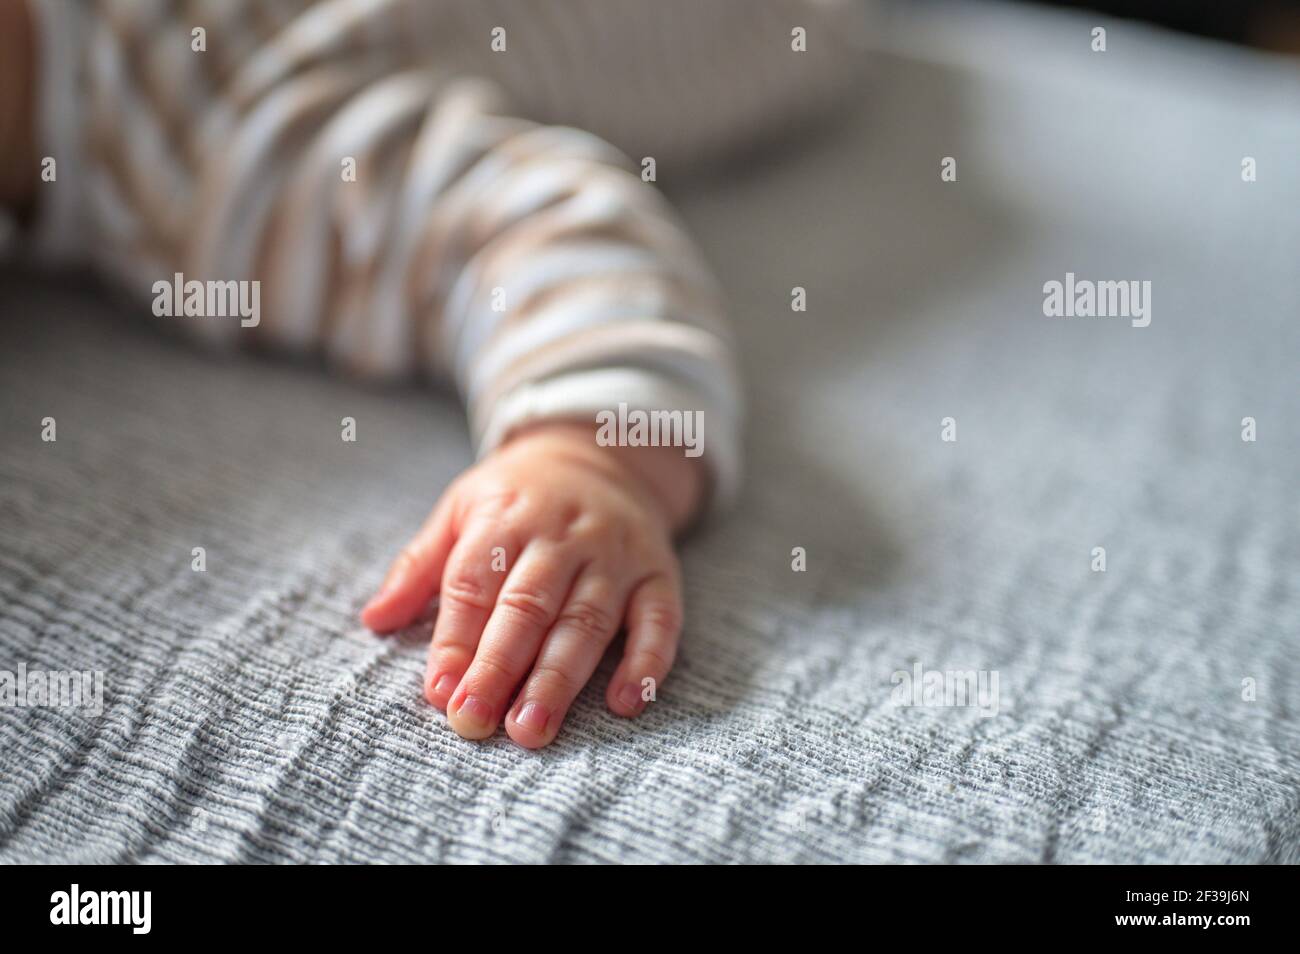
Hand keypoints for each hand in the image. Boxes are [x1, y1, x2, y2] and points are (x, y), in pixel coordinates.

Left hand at [361, 421, 703, 747]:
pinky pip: (659, 618)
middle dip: (499, 667)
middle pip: (529, 607)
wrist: (601, 454)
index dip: (455, 639)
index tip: (440, 692)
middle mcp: (563, 536)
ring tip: (532, 727)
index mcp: (505, 518)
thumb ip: (419, 567)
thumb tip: (374, 619)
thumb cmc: (518, 497)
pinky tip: (625, 702)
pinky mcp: (658, 573)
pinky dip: (647, 661)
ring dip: (559, 678)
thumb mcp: (460, 509)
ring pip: (587, 620)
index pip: (475, 584)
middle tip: (475, 721)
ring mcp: (615, 555)